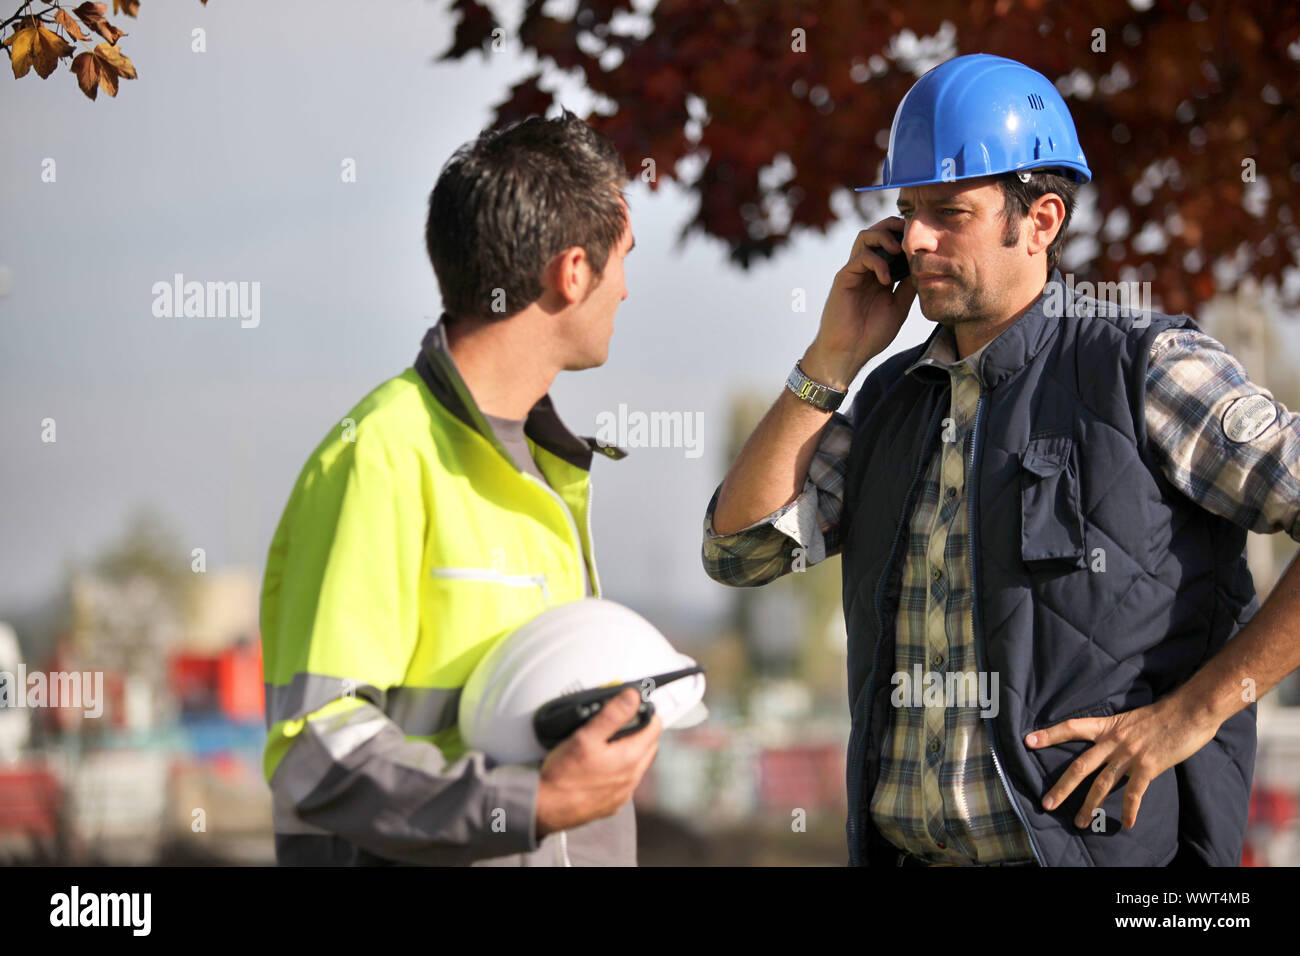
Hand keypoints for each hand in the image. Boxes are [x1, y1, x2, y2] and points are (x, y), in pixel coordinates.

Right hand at [535, 688, 661, 836]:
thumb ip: (612, 715)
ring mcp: (623, 792)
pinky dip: (619, 770)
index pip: (655, 728)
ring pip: (638, 764)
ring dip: (630, 751)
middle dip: (640, 731)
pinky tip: (601, 766)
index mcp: (630, 758)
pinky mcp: (613, 803)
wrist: (546, 807)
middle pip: (649, 746)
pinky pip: (625, 782)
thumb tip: (631, 698)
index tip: (635, 708)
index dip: (646, 713)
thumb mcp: (585, 736)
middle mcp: (631, 778)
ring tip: (608, 742)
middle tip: (622, 722)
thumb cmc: (563, 776)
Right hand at [804, 216, 917, 389]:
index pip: (890, 243)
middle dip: (894, 226)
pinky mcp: (844, 278)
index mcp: (878, 274)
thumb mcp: (899, 307)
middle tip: (911, 233)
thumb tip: (925, 268)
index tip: (923, 239)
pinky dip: (877, 263)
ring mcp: (853, 272)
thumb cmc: (871, 334)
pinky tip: (887, 280)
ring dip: (884, 237)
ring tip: (899, 251)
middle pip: (876, 232)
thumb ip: (908, 287)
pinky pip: (860, 258)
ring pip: (865, 237)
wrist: (849, 352)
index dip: (905, 235)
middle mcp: (865, 269)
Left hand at [1024, 693, 1219, 829]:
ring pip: (1102, 784)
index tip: (1028, 740)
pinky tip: (1126, 824)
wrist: (1190, 710)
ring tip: (1079, 822)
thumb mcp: (1131, 719)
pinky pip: (1135, 793)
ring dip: (1089, 805)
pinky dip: (1130, 810)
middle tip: (1046, 803)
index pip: (1072, 728)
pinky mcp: (1149, 767)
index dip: (1050, 734)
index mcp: (1107, 726)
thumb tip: (1107, 746)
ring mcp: (1130, 755)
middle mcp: (1114, 741)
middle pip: (1080, 766)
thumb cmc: (1163, 714)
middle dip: (1062, 787)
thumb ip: (1117, 733)